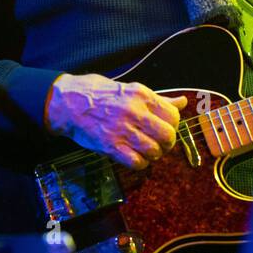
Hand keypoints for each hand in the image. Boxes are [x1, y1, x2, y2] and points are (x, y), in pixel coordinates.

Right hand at [44, 73, 187, 169]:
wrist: (69, 102)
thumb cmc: (101, 94)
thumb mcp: (131, 89)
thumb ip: (159, 99)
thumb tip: (182, 102)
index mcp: (142, 95)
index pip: (173, 116)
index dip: (173, 126)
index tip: (166, 128)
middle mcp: (134, 111)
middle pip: (167, 135)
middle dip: (167, 143)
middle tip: (160, 143)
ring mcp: (122, 129)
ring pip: (154, 151)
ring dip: (154, 154)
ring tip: (147, 151)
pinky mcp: (110, 146)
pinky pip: (136, 162)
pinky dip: (140, 163)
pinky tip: (135, 157)